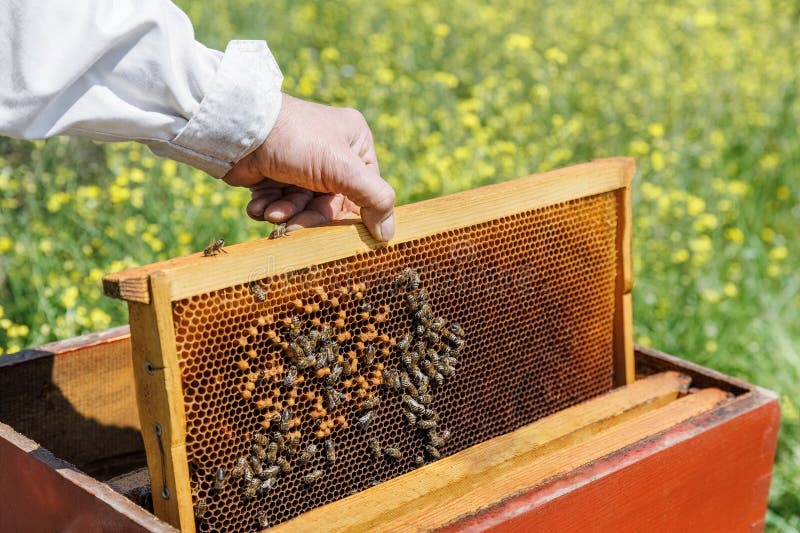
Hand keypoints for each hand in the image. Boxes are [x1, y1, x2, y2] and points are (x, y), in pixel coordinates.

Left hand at [223, 93, 395, 240]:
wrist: (239, 130)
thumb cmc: (297, 141)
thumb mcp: (344, 169)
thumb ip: (375, 200)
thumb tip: (389, 234)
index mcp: (354, 143)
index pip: (364, 192)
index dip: (348, 215)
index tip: (335, 233)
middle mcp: (330, 153)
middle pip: (330, 204)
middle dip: (309, 216)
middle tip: (292, 224)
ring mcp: (301, 165)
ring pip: (303, 207)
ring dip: (286, 214)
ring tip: (272, 212)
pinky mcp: (274, 174)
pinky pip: (280, 203)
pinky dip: (269, 208)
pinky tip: (259, 204)